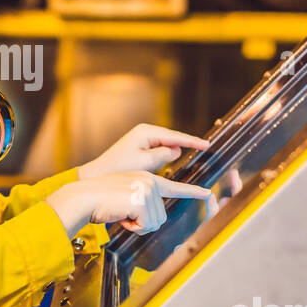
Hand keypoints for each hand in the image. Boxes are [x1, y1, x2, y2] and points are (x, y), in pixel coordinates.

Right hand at [46, 171, 216, 237]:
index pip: (173, 186)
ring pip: (154, 223)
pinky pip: (145, 226)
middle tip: (123, 213)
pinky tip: (121, 215)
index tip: (207, 194)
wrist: (83, 197)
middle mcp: (150, 181)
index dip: (192, 192)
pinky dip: (132, 227)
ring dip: (136, 225)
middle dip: (141, 222)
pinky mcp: (142, 200)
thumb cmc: (100, 201)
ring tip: (121, 212)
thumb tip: (151, 219)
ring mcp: (147, 189)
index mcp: (146, 179)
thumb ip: (141, 203)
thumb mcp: (125, 198)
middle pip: (160, 217)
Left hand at [77, 124, 210, 180]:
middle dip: (184, 146)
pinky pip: (158, 152)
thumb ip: (164, 154)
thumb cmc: (119, 168)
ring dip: (172, 154)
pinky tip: (166, 163)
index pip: (175, 136)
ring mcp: (141, 140)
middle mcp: (144, 133)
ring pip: (165, 147)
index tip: (206, 145)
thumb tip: (176, 150)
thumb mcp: (145, 162)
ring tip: (181, 158)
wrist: (99, 174)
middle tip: (203, 149)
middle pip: (171, 139)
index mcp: (146, 132)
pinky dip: (163, 158)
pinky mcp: (139, 149)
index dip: (192, 141)